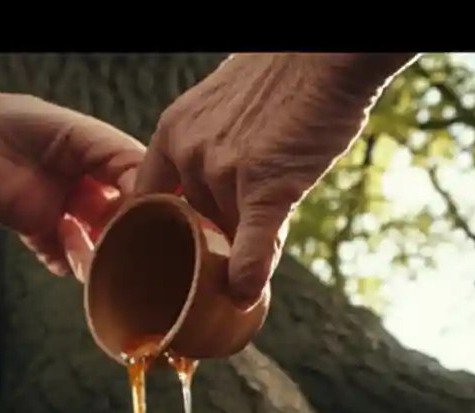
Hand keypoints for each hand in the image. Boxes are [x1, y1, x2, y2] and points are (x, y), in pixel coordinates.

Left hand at [0, 93, 144, 278]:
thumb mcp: (76, 132)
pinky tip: (53, 243)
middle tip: (114, 236)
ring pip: (96, 249)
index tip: (151, 215)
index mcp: (106, 163)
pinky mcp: (38, 233)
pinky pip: (62, 261)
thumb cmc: (19, 123)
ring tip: (69, 230)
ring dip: (92, 251)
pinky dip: (63, 260)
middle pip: (123, 226)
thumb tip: (145, 190)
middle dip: (122, 235)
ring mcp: (65, 214)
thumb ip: (115, 155)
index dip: (149, 204)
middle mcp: (91, 191)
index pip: (143, 189)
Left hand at [135, 53, 415, 307]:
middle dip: (210, 244)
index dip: (154, 230)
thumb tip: (223, 198)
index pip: (146, 198)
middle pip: (191, 223)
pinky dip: (249, 276)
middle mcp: (188, 153)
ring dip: (240, 257)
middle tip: (220, 263)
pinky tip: (248, 297)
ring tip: (254, 266)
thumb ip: (215, 150)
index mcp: (173, 132)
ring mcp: (223, 172)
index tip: (160, 253)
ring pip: (225, 236)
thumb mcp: (227, 108)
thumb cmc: (285, 78)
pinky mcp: (265, 187)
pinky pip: (250, 245)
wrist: (327, 53)